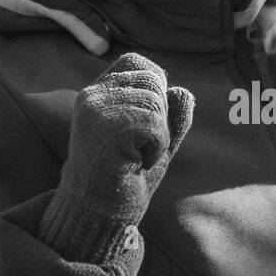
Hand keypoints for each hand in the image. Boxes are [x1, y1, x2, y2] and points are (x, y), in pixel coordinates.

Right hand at [39, 53, 193, 260]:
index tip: (152, 120)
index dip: (156, 84)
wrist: (96, 214)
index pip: (135, 62)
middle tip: (140, 147)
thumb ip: (170, 119)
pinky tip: (136, 163)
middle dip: (161, 115)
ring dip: (159, 136)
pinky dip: (157, 147)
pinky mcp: (106, 125)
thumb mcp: (154, 143)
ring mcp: (96, 109)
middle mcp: (92, 95)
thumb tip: (183, 91)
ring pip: (156, 101)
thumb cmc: (124, 180)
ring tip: (136, 157)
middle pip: (153, 79)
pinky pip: (156, 124)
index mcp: (98, 94)